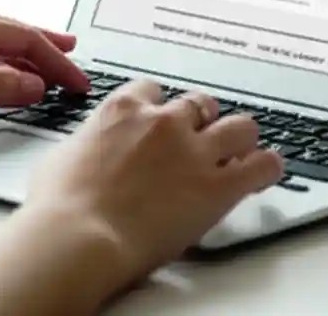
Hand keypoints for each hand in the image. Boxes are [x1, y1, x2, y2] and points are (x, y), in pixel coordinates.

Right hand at [25, 80, 284, 295]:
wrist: (77, 236)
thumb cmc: (59, 206)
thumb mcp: (61, 157)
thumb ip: (86, 144)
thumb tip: (85, 151)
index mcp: (123, 111)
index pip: (154, 91)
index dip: (162, 107)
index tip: (162, 119)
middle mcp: (164, 123)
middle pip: (200, 104)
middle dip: (203, 120)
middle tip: (201, 139)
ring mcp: (195, 152)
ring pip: (239, 126)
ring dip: (241, 137)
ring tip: (242, 150)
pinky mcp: (218, 186)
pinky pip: (261, 166)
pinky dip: (268, 167)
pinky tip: (268, 171)